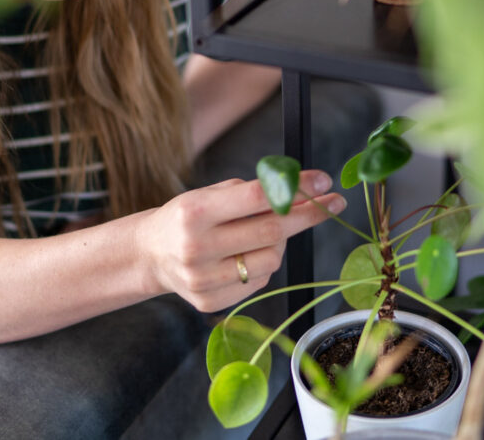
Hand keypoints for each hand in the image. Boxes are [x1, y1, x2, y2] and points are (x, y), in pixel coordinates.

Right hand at [141, 170, 345, 311]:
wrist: (150, 254)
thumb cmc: (187, 217)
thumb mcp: (209, 194)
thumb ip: (250, 192)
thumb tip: (301, 190)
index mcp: (195, 212)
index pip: (257, 197)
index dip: (296, 188)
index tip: (324, 181)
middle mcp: (197, 248)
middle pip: (271, 232)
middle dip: (308, 215)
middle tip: (333, 202)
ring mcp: (203, 280)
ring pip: (271, 260)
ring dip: (281, 242)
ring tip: (267, 232)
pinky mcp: (210, 302)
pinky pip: (259, 281)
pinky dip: (263, 264)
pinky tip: (247, 254)